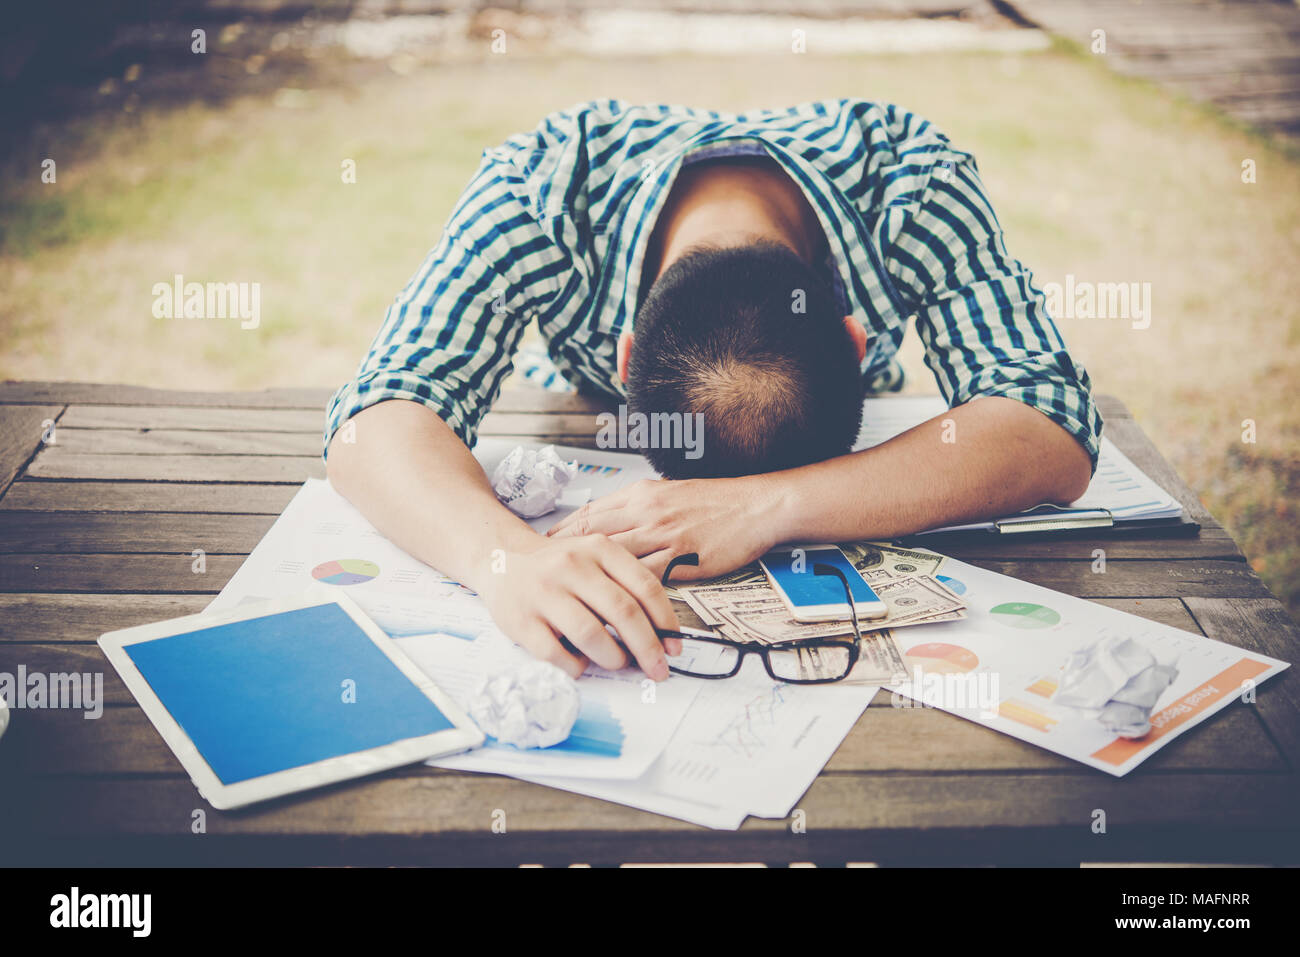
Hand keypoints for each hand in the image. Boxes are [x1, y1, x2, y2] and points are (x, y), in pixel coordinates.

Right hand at [475, 534, 681, 680]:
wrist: (501, 559)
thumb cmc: (559, 566)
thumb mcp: (595, 559)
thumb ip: (626, 586)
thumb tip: (660, 635)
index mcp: (598, 549)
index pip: (644, 586)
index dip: (666, 621)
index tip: (674, 647)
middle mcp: (572, 566)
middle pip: (623, 612)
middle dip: (647, 648)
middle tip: (657, 668)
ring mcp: (544, 593)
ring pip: (591, 635)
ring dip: (613, 657)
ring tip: (617, 661)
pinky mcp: (521, 620)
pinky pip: (557, 654)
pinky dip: (576, 666)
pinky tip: (581, 662)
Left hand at [546, 476, 777, 580]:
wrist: (756, 506)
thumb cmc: (717, 501)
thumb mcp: (670, 491)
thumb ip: (640, 506)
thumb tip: (613, 520)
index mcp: (642, 494)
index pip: (592, 513)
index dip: (565, 531)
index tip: (547, 545)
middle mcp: (647, 512)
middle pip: (594, 535)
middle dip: (565, 556)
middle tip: (545, 573)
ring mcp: (664, 536)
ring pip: (615, 560)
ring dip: (592, 579)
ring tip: (570, 595)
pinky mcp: (683, 558)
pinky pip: (647, 579)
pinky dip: (627, 594)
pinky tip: (612, 607)